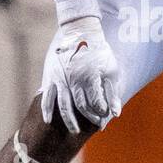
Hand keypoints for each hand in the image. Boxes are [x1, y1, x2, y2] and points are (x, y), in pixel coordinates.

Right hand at [40, 16, 121, 134]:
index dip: (102, 112)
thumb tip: (116, 113)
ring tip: (75, 132)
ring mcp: (60, 79)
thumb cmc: (99, 50)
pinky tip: (49, 121)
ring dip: (69, 121)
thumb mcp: (110, 69)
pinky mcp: (50, 76)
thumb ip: (112, 92)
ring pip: (64, 106)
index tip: (106, 116)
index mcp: (90, 77)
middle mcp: (73, 80)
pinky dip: (47, 110)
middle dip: (90, 117)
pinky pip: (47, 96)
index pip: (96, 103)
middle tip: (96, 124)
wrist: (79, 30)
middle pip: (81, 107)